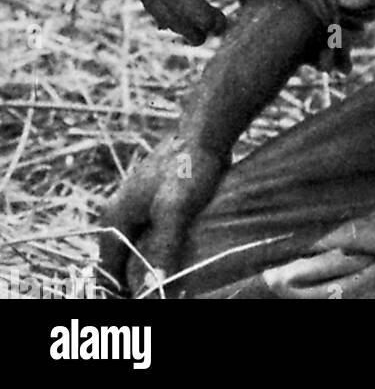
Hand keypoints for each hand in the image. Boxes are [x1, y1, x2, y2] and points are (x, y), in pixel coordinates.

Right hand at [98, 135, 228, 298]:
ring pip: (134, 246)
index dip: (117, 291)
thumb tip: (151, 288)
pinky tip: (175, 258)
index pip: (106, 269)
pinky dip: (156, 249)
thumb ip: (162, 249)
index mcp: (115, 218)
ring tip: (164, 283)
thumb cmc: (187, 170)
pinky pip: (149, 234)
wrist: (204, 135)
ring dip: (144, 265)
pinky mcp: (155, 201)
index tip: (137, 304)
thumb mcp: (175, 211)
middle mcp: (120, 212)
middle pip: (119, 259)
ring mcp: (137, 205)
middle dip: (131, 280)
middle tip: (154, 296)